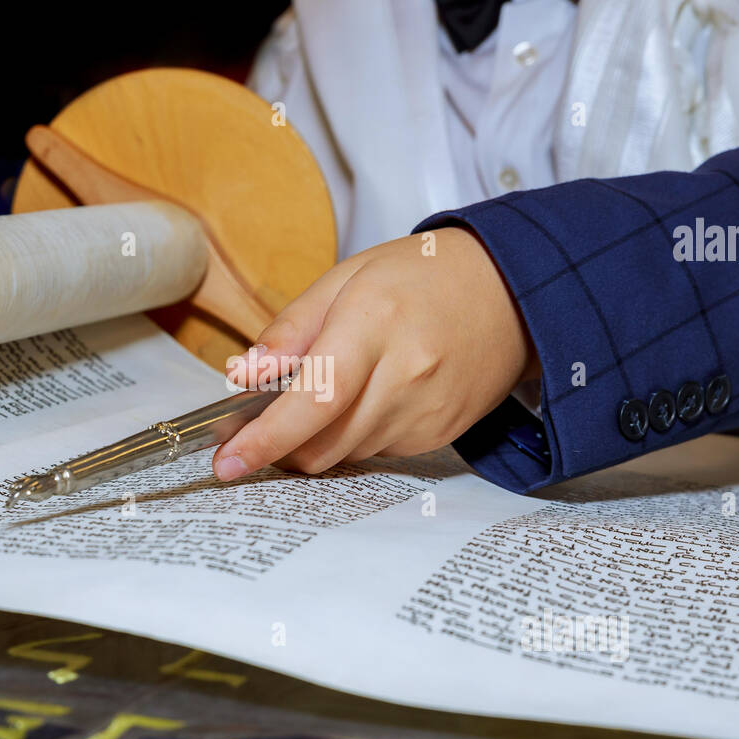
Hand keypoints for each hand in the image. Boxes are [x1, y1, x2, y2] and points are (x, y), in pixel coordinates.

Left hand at [213, 226, 538, 480]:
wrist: (511, 293)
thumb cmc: (424, 277)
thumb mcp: (347, 277)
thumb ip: (292, 329)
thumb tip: (245, 375)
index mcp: (374, 323)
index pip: (314, 399)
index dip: (266, 438)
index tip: (228, 461)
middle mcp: (405, 375)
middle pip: (321, 443)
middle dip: (278, 445)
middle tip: (253, 424)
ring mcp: (427, 412)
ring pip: (344, 454)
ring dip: (317, 438)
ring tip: (324, 394)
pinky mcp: (440, 434)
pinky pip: (375, 451)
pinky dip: (354, 434)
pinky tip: (368, 397)